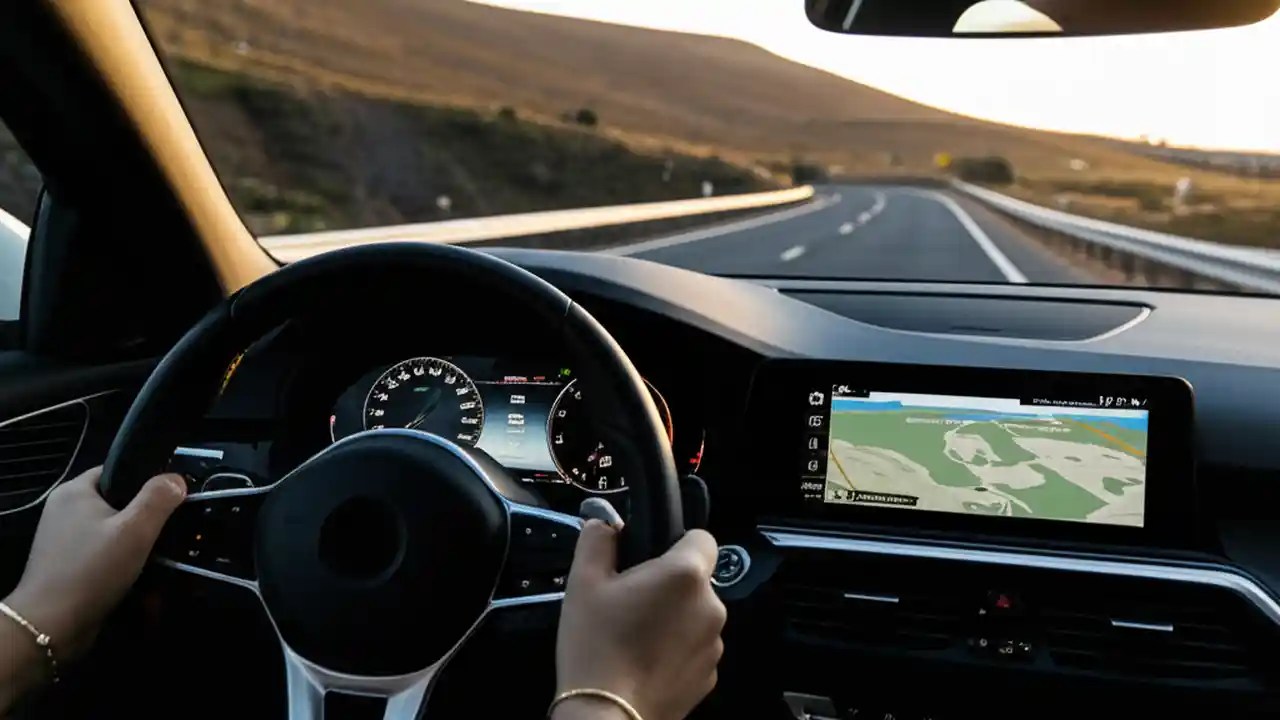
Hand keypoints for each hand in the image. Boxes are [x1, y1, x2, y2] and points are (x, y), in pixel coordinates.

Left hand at [4, 467, 185, 659]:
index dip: (147, 481)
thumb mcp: (135, 530)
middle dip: (143, 517)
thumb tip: (177, 479)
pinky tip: (138, 572)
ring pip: (111, 529)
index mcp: (75, 491)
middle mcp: (64, 509)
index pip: (118, 470)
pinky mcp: (66, 563)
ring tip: (159, 554)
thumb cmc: (93, 570)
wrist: (51, 626)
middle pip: (117, 502)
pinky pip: (102, 551)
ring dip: (134, 542)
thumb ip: (158, 499)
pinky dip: (120, 559)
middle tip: (170, 530)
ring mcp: (62, 538)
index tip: (173, 500)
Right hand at [555, 521, 725, 719]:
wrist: (607, 717)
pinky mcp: (710, 676)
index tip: (648, 560)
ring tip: (635, 636)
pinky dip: (677, 650)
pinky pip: (695, 648)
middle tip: (630, 601)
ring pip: (696, 616)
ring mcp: (715, 645)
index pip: (702, 538)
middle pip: (696, 580)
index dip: (676, 542)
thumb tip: (605, 523)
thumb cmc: (595, 643)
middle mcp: (712, 606)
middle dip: (669, 585)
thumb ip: (598, 540)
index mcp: (686, 574)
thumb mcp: (583, 582)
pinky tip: (645, 663)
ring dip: (675, 618)